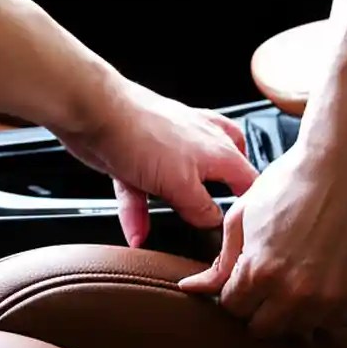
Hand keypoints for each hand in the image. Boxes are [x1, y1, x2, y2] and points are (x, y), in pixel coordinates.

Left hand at [56, 78, 257, 246]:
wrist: (94, 112)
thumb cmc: (141, 133)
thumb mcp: (182, 184)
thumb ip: (201, 208)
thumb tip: (213, 222)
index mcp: (219, 148)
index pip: (249, 178)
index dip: (252, 204)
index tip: (246, 228)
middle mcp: (198, 143)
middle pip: (220, 175)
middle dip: (220, 200)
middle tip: (220, 223)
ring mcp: (166, 149)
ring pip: (179, 185)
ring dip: (176, 208)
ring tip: (179, 228)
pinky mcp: (136, 158)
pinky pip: (142, 192)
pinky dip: (139, 214)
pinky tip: (136, 235)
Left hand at [179, 144, 346, 338]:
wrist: (345, 162)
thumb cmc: (293, 181)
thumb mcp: (243, 216)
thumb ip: (221, 261)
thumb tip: (193, 287)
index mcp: (258, 272)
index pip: (233, 309)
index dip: (234, 293)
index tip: (242, 280)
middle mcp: (292, 292)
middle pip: (262, 328)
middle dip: (258, 309)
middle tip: (266, 284)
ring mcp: (324, 296)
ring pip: (296, 331)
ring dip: (288, 314)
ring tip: (292, 283)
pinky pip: (328, 323)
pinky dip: (319, 312)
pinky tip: (315, 285)